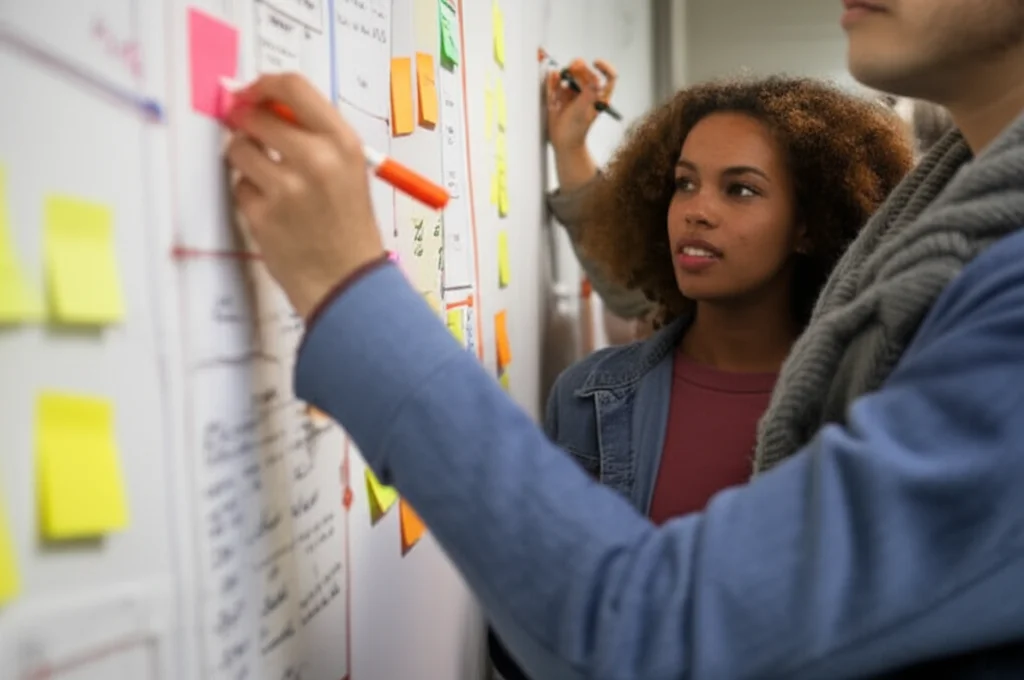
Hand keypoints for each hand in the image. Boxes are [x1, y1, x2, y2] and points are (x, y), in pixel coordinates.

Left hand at [224, 73, 384, 317]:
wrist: (347, 281)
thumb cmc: (349, 226)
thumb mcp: (348, 170)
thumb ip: (314, 136)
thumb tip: (264, 105)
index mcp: (342, 143)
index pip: (293, 87)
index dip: (264, 84)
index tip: (251, 93)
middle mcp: (315, 160)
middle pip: (257, 115)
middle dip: (245, 122)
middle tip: (247, 134)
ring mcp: (286, 188)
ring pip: (238, 149)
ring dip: (244, 160)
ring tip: (266, 181)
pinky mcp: (262, 215)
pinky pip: (238, 186)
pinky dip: (248, 196)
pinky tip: (272, 212)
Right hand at [545, 58, 616, 152]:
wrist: (561, 140)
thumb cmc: (575, 131)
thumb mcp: (583, 112)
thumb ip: (589, 94)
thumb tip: (597, 79)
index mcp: (599, 96)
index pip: (609, 77)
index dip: (604, 67)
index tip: (595, 63)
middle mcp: (588, 91)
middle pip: (586, 70)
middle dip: (577, 68)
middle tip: (570, 70)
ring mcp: (575, 91)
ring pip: (570, 72)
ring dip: (563, 74)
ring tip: (558, 82)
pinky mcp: (562, 92)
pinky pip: (557, 79)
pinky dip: (553, 80)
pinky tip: (552, 88)